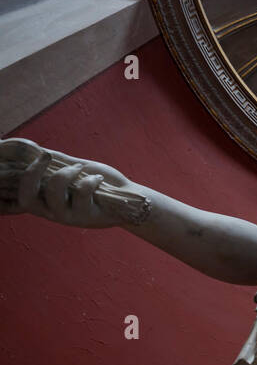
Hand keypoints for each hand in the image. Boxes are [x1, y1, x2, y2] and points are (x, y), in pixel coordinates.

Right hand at [11, 143, 132, 228]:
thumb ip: (57, 163)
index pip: (21, 194)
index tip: (43, 155)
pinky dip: (90, 179)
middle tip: (47, 157)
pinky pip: (81, 193)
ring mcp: (68, 216)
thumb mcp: (75, 171)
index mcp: (45, 200)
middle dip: (33, 173)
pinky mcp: (86, 217)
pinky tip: (98, 179)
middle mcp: (52, 211)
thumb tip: (38, 148)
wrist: (127, 200)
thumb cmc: (98, 185)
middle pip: (27, 197)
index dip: (25, 173)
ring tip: (80, 168)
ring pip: (54, 194)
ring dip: (66, 173)